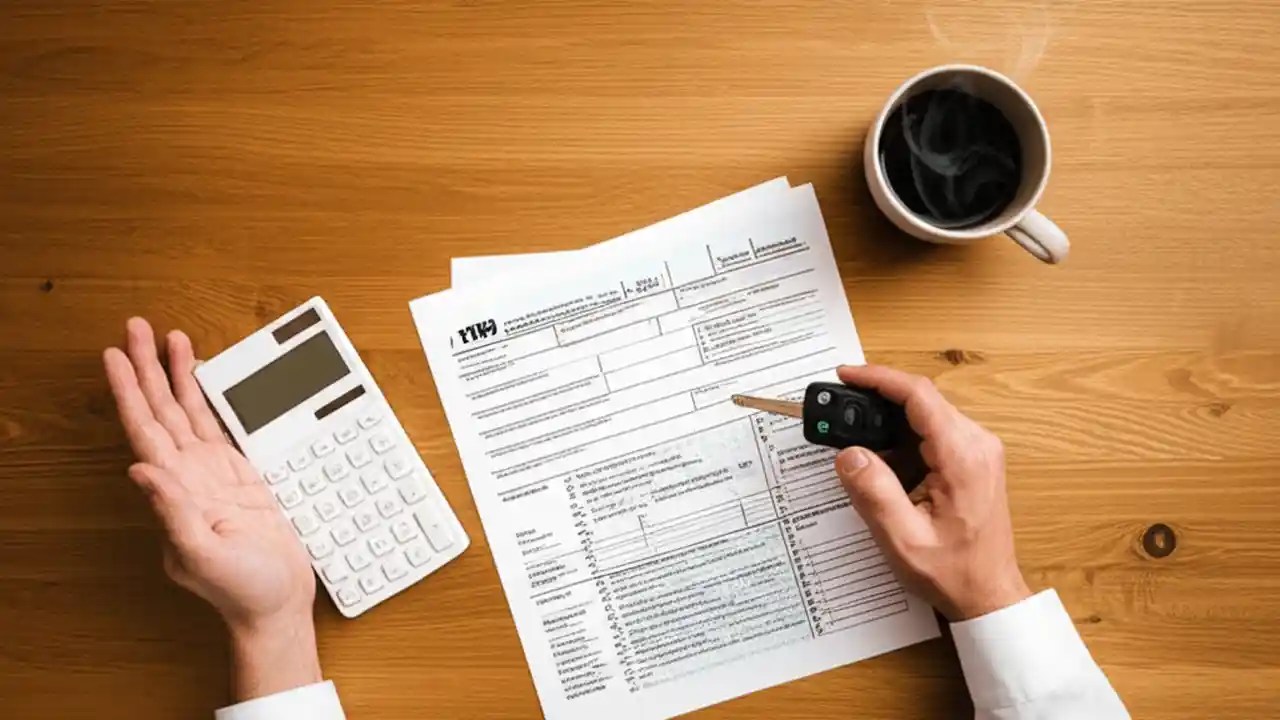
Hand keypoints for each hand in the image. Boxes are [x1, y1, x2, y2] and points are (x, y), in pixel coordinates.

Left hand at [103, 317, 320, 699]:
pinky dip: (207, 399)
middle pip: (160, 410)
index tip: (117, 356)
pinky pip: (216, 427)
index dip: (130, 392)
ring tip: (168, 339)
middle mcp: (187, 477)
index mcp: (175, 492)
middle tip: (137, 328)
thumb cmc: (241, 589)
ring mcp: (210, 475)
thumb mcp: (202, 555)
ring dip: (174, 375)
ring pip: (186, 412)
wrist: (276, 604)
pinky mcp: (237, 477)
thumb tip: (141, 470)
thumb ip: (172, 513)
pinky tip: (201, 380)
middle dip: (147, 368)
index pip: (144, 430)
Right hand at [833, 364, 1030, 620]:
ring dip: (888, 420)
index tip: (845, 375)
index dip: (878, 378)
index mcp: (963, 457)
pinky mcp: (973, 459)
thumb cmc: (954, 573)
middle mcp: (977, 444)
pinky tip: (882, 459)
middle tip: (837, 413)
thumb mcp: (904, 540)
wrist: (990, 595)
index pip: (918, 395)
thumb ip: (874, 493)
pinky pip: (932, 431)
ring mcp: (978, 450)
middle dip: (876, 399)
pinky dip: (902, 436)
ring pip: (925, 413)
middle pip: (920, 399)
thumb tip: (848, 454)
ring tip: (854, 441)